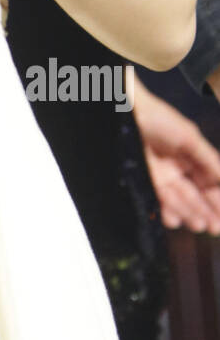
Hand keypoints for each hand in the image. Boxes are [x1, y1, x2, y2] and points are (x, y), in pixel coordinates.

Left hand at [131, 72, 219, 233]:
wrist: (129, 111)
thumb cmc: (160, 118)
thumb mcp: (190, 138)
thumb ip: (209, 160)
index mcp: (192, 158)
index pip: (209, 184)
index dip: (217, 200)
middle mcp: (178, 169)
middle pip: (195, 195)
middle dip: (206, 211)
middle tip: (214, 228)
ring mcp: (162, 174)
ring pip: (178, 198)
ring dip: (190, 213)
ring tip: (200, 225)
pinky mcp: (146, 178)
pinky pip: (159, 196)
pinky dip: (168, 209)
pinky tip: (176, 219)